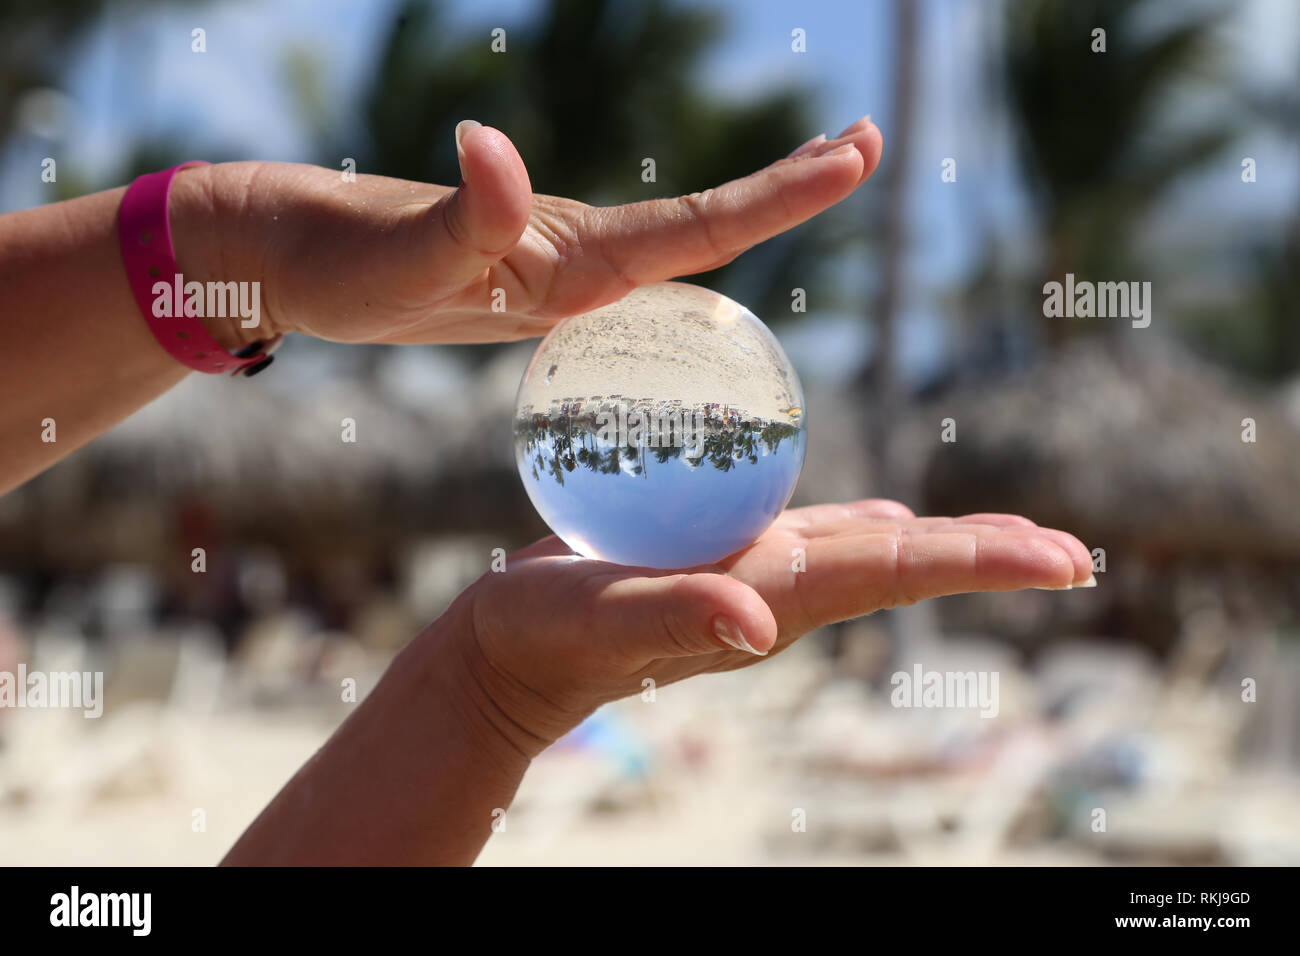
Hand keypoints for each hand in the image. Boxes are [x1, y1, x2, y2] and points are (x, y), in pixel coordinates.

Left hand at [174, 117, 880, 346]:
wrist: (306, 260)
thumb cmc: (352, 264)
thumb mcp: (407, 255)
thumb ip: (463, 216)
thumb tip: (493, 144)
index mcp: (576, 252)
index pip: (697, 227)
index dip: (779, 196)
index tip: (853, 154)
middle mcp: (585, 253)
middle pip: (706, 223)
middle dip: (790, 186)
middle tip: (867, 145)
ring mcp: (568, 270)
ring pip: (681, 248)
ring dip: (756, 216)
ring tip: (818, 185)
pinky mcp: (545, 292)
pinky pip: (642, 286)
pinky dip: (696, 265)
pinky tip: (702, 290)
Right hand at [443, 499, 1096, 755]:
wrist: (509, 654)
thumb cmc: (546, 636)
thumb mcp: (603, 617)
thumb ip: (681, 616)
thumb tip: (764, 623)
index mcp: (768, 595)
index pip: (893, 573)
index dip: (978, 560)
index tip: (1064, 559)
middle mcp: (776, 588)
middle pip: (903, 565)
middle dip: (988, 555)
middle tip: (1074, 553)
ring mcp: (752, 575)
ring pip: (868, 551)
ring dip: (941, 542)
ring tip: (1009, 538)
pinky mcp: (719, 558)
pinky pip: (812, 537)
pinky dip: (864, 530)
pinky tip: (885, 522)